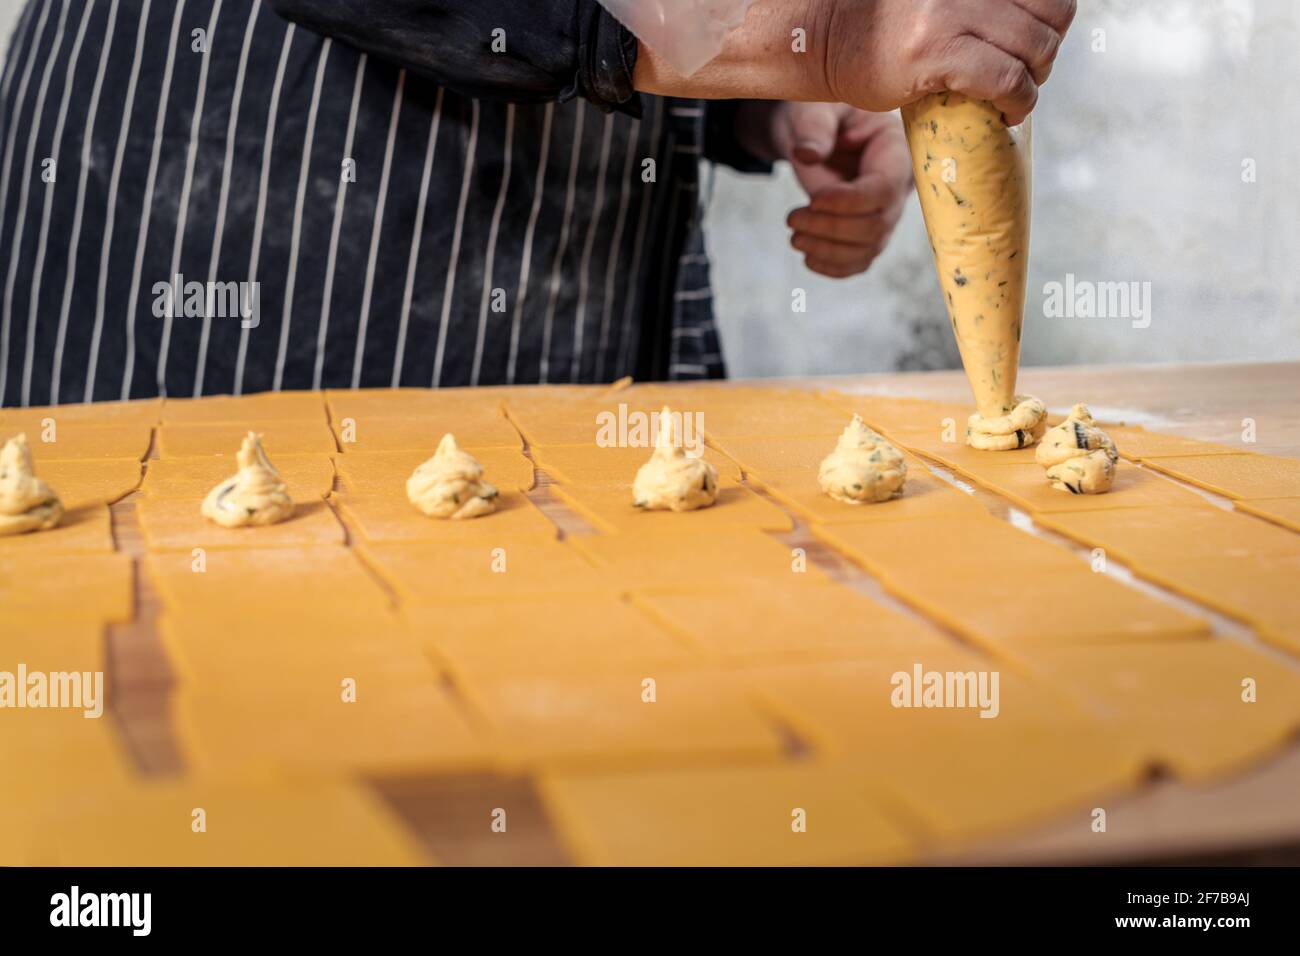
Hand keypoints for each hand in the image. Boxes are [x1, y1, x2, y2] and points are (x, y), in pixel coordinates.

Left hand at [769, 103, 912, 278]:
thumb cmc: (820, 113)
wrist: (817, 130)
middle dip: (831, 229)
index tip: (815, 200)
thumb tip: (807, 154)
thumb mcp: (814, 108)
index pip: (883, 190)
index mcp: (893, 150)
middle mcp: (896, 186)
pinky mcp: (868, 232)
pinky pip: (859, 261)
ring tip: (795, 236)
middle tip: (792, 218)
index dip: (850, 203)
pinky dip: (833, 267)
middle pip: (876, 226)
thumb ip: (814, 127)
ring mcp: (884, 213)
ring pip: (868, 249)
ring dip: (828, 251)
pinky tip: (808, 256)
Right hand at [819, 0, 1076, 123]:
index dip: (1053, 19)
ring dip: (1035, 81)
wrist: (824, 39)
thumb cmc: (882, 24)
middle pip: (1054, 13)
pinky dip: (1018, 103)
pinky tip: (1005, 114)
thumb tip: (1035, 22)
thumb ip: (978, 3)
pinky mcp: (937, 53)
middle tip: (1024, 74)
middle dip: (1048, 52)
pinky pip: (1007, 80)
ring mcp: (951, 12)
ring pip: (1036, 49)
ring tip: (1012, 96)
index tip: (1032, 44)